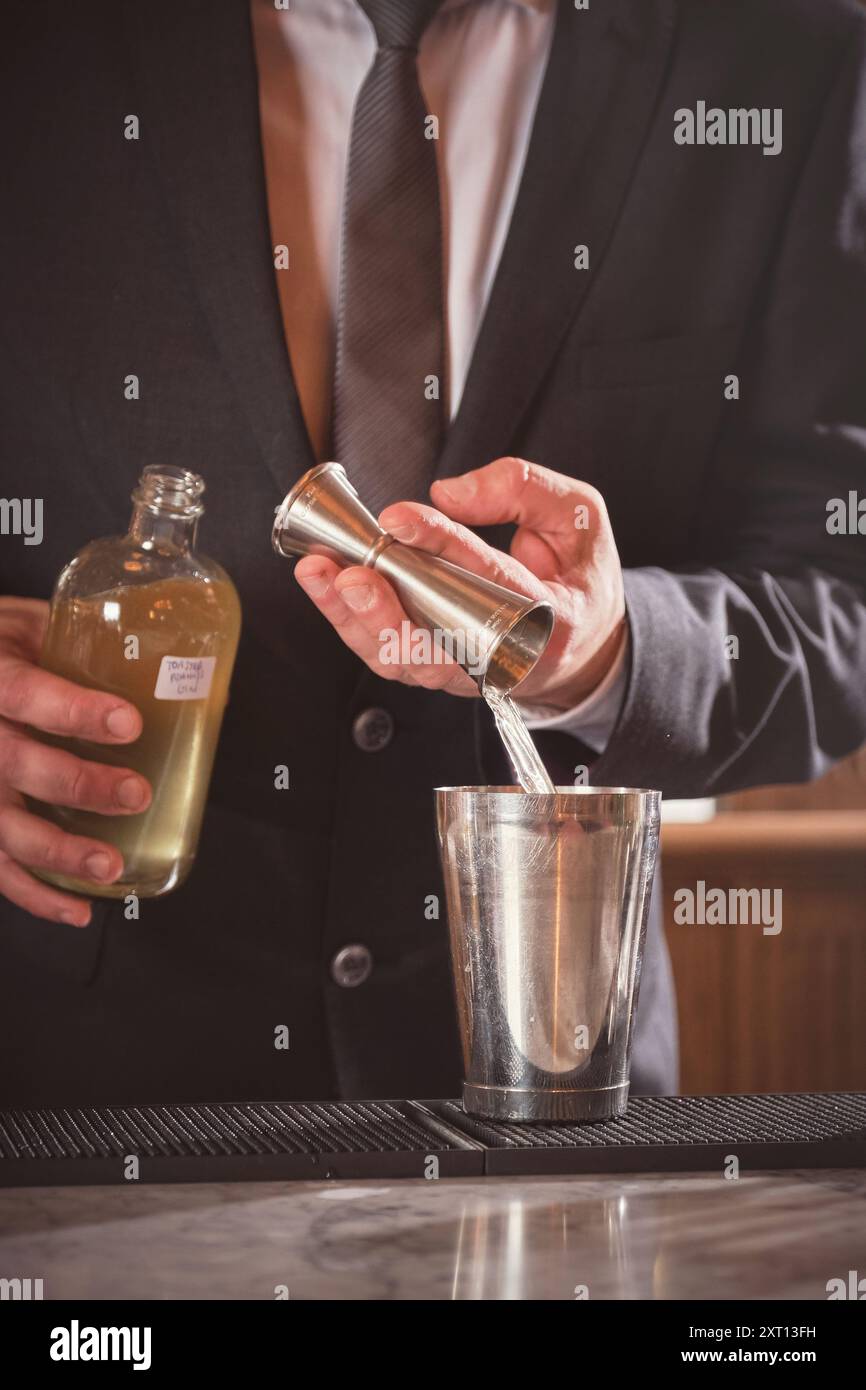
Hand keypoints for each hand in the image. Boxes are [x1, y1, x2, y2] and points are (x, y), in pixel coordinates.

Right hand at [0, 597, 150, 925]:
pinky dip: (33, 895)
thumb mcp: (33, 625)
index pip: (26, 693)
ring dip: (57, 853)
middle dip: (78, 784)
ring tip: (109, 868)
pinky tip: (77, 910)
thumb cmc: (0, 646)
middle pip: (16, 765)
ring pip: (3, 826)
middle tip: (136, 793)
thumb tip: (193, 675)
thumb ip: (92, 645)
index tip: (128, 723)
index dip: (73, 711)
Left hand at [295, 457, 625, 706]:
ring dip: (354, 619)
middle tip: (350, 571)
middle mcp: (504, 653)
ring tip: (322, 575)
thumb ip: (523, 490)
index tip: (399, 518)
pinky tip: (326, 587)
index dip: (441, 544)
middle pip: (435, 643)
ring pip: (403, 660)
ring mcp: (467, 670)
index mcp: (550, 615)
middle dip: (385, 607)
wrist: (584, 645)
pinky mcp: (439, 673)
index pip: (489, 576)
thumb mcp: (579, 516)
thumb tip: (449, 492)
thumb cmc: (579, 578)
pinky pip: (390, 657)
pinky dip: (351, 624)